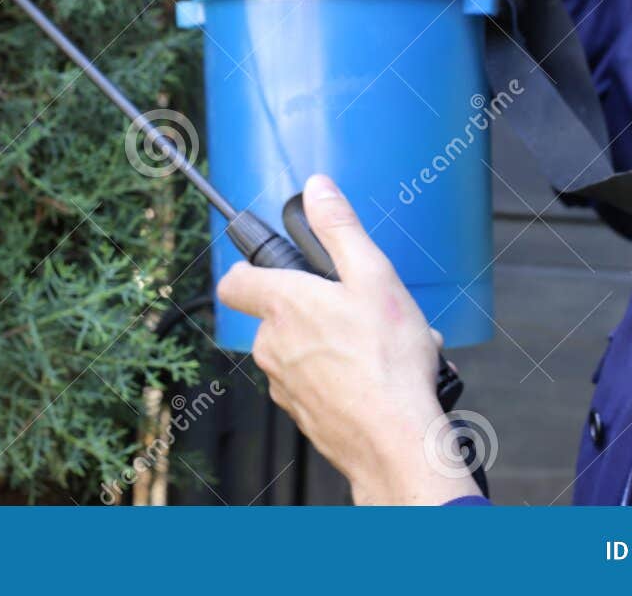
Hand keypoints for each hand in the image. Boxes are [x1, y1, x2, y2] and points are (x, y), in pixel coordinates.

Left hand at [216, 174, 482, 504]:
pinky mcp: (302, 415)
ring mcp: (284, 385)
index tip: (278, 265)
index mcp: (282, 305)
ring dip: (335, 342)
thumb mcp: (373, 275)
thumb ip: (340, 227)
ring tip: (382, 344)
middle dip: (316, 307)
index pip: (235, 280)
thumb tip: (317, 188)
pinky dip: (342, 375)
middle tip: (360, 307)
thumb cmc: (387, 362)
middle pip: (278, 314)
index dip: (251, 267)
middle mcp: (272, 346)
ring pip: (302, 350)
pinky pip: (316, 382)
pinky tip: (380, 374)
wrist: (396, 441)